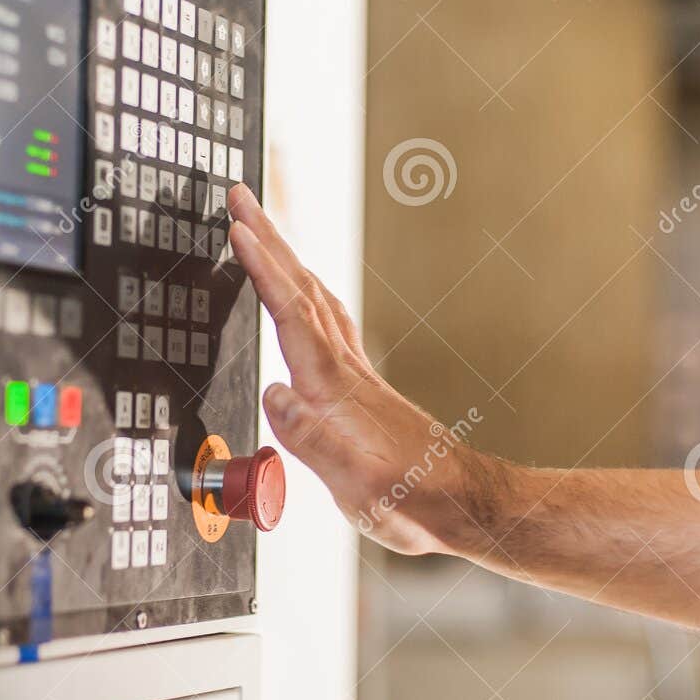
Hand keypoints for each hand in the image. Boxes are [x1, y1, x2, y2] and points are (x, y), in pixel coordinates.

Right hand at [226, 184, 504, 555]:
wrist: (461, 502)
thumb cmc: (412, 499)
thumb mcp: (357, 486)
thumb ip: (313, 441)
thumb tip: (276, 396)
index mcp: (335, 391)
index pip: (292, 314)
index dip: (263, 269)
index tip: (238, 227)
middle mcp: (345, 372)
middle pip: (302, 290)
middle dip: (269, 240)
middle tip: (241, 197)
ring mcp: (356, 375)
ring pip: (316, 299)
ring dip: (286, 259)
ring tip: (261, 230)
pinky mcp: (363, 387)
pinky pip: (327, 321)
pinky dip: (305, 293)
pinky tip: (303, 297)